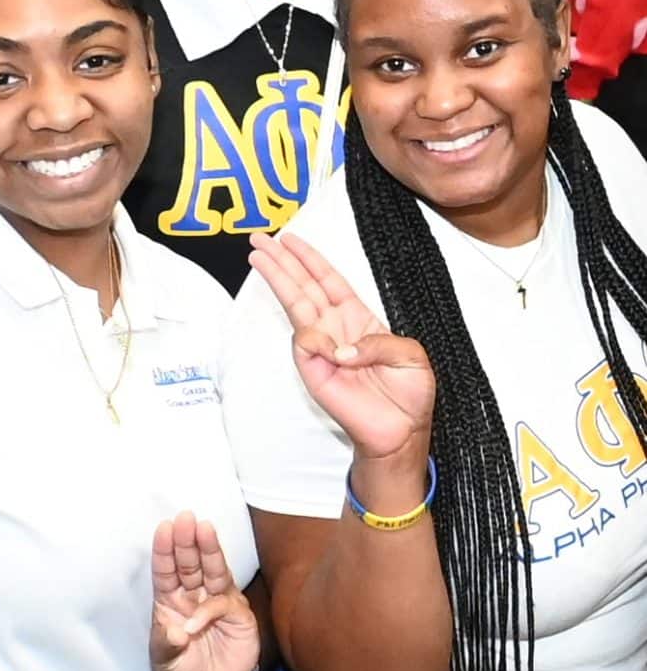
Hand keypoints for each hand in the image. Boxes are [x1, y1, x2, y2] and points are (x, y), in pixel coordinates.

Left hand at [150, 510, 258, 670]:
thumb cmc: (183, 668)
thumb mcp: (165, 658)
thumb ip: (166, 643)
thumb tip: (175, 629)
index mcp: (170, 599)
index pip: (167, 569)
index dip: (165, 549)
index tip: (164, 527)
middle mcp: (194, 594)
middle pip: (191, 563)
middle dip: (187, 540)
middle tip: (185, 518)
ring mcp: (218, 601)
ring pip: (212, 571)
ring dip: (208, 550)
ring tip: (204, 528)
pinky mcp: (238, 614)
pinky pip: (224, 604)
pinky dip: (210, 609)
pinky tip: (197, 621)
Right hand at [250, 230, 435, 462]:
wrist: (401, 431)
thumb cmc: (409, 395)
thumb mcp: (410, 355)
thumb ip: (378, 343)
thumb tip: (342, 349)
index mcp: (358, 318)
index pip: (328, 281)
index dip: (309, 259)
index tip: (290, 239)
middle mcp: (335, 328)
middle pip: (303, 285)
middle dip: (281, 261)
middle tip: (259, 239)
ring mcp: (321, 348)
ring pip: (295, 304)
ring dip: (277, 278)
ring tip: (259, 256)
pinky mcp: (313, 370)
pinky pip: (306, 343)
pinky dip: (313, 338)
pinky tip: (326, 346)